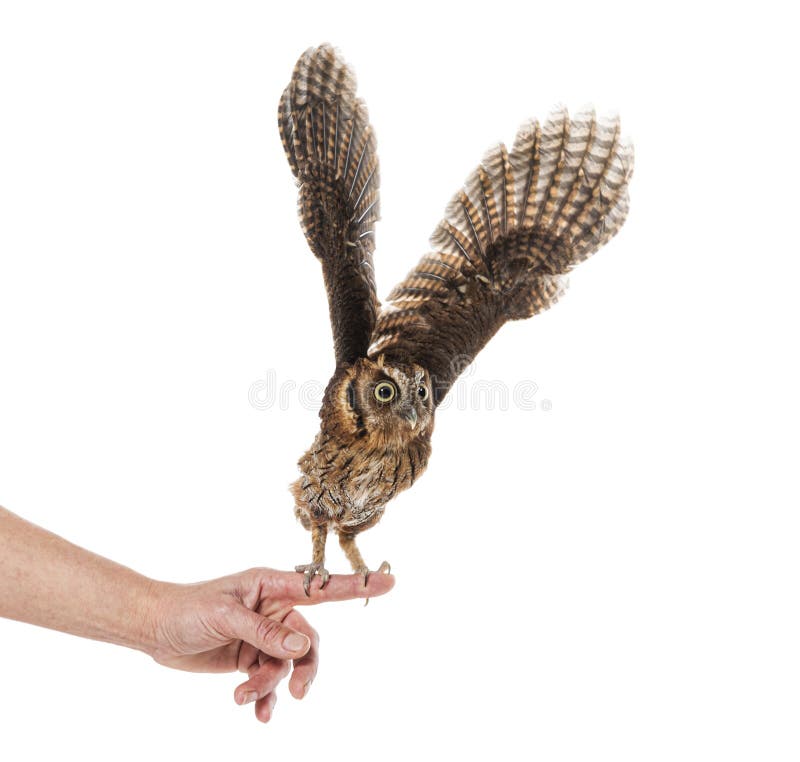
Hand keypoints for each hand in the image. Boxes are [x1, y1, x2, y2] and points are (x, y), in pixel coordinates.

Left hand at [146, 567, 393, 721]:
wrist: (155, 630)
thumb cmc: (188, 609)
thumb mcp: (226, 616)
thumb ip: (265, 632)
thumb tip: (301, 647)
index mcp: (272, 585)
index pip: (321, 587)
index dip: (356, 585)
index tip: (388, 583)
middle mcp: (274, 609)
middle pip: (308, 640)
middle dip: (304, 667)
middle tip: (297, 692)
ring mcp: (264, 635)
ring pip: (288, 665)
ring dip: (272, 685)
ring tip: (245, 697)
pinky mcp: (252, 658)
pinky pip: (271, 681)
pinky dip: (266, 698)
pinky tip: (256, 712)